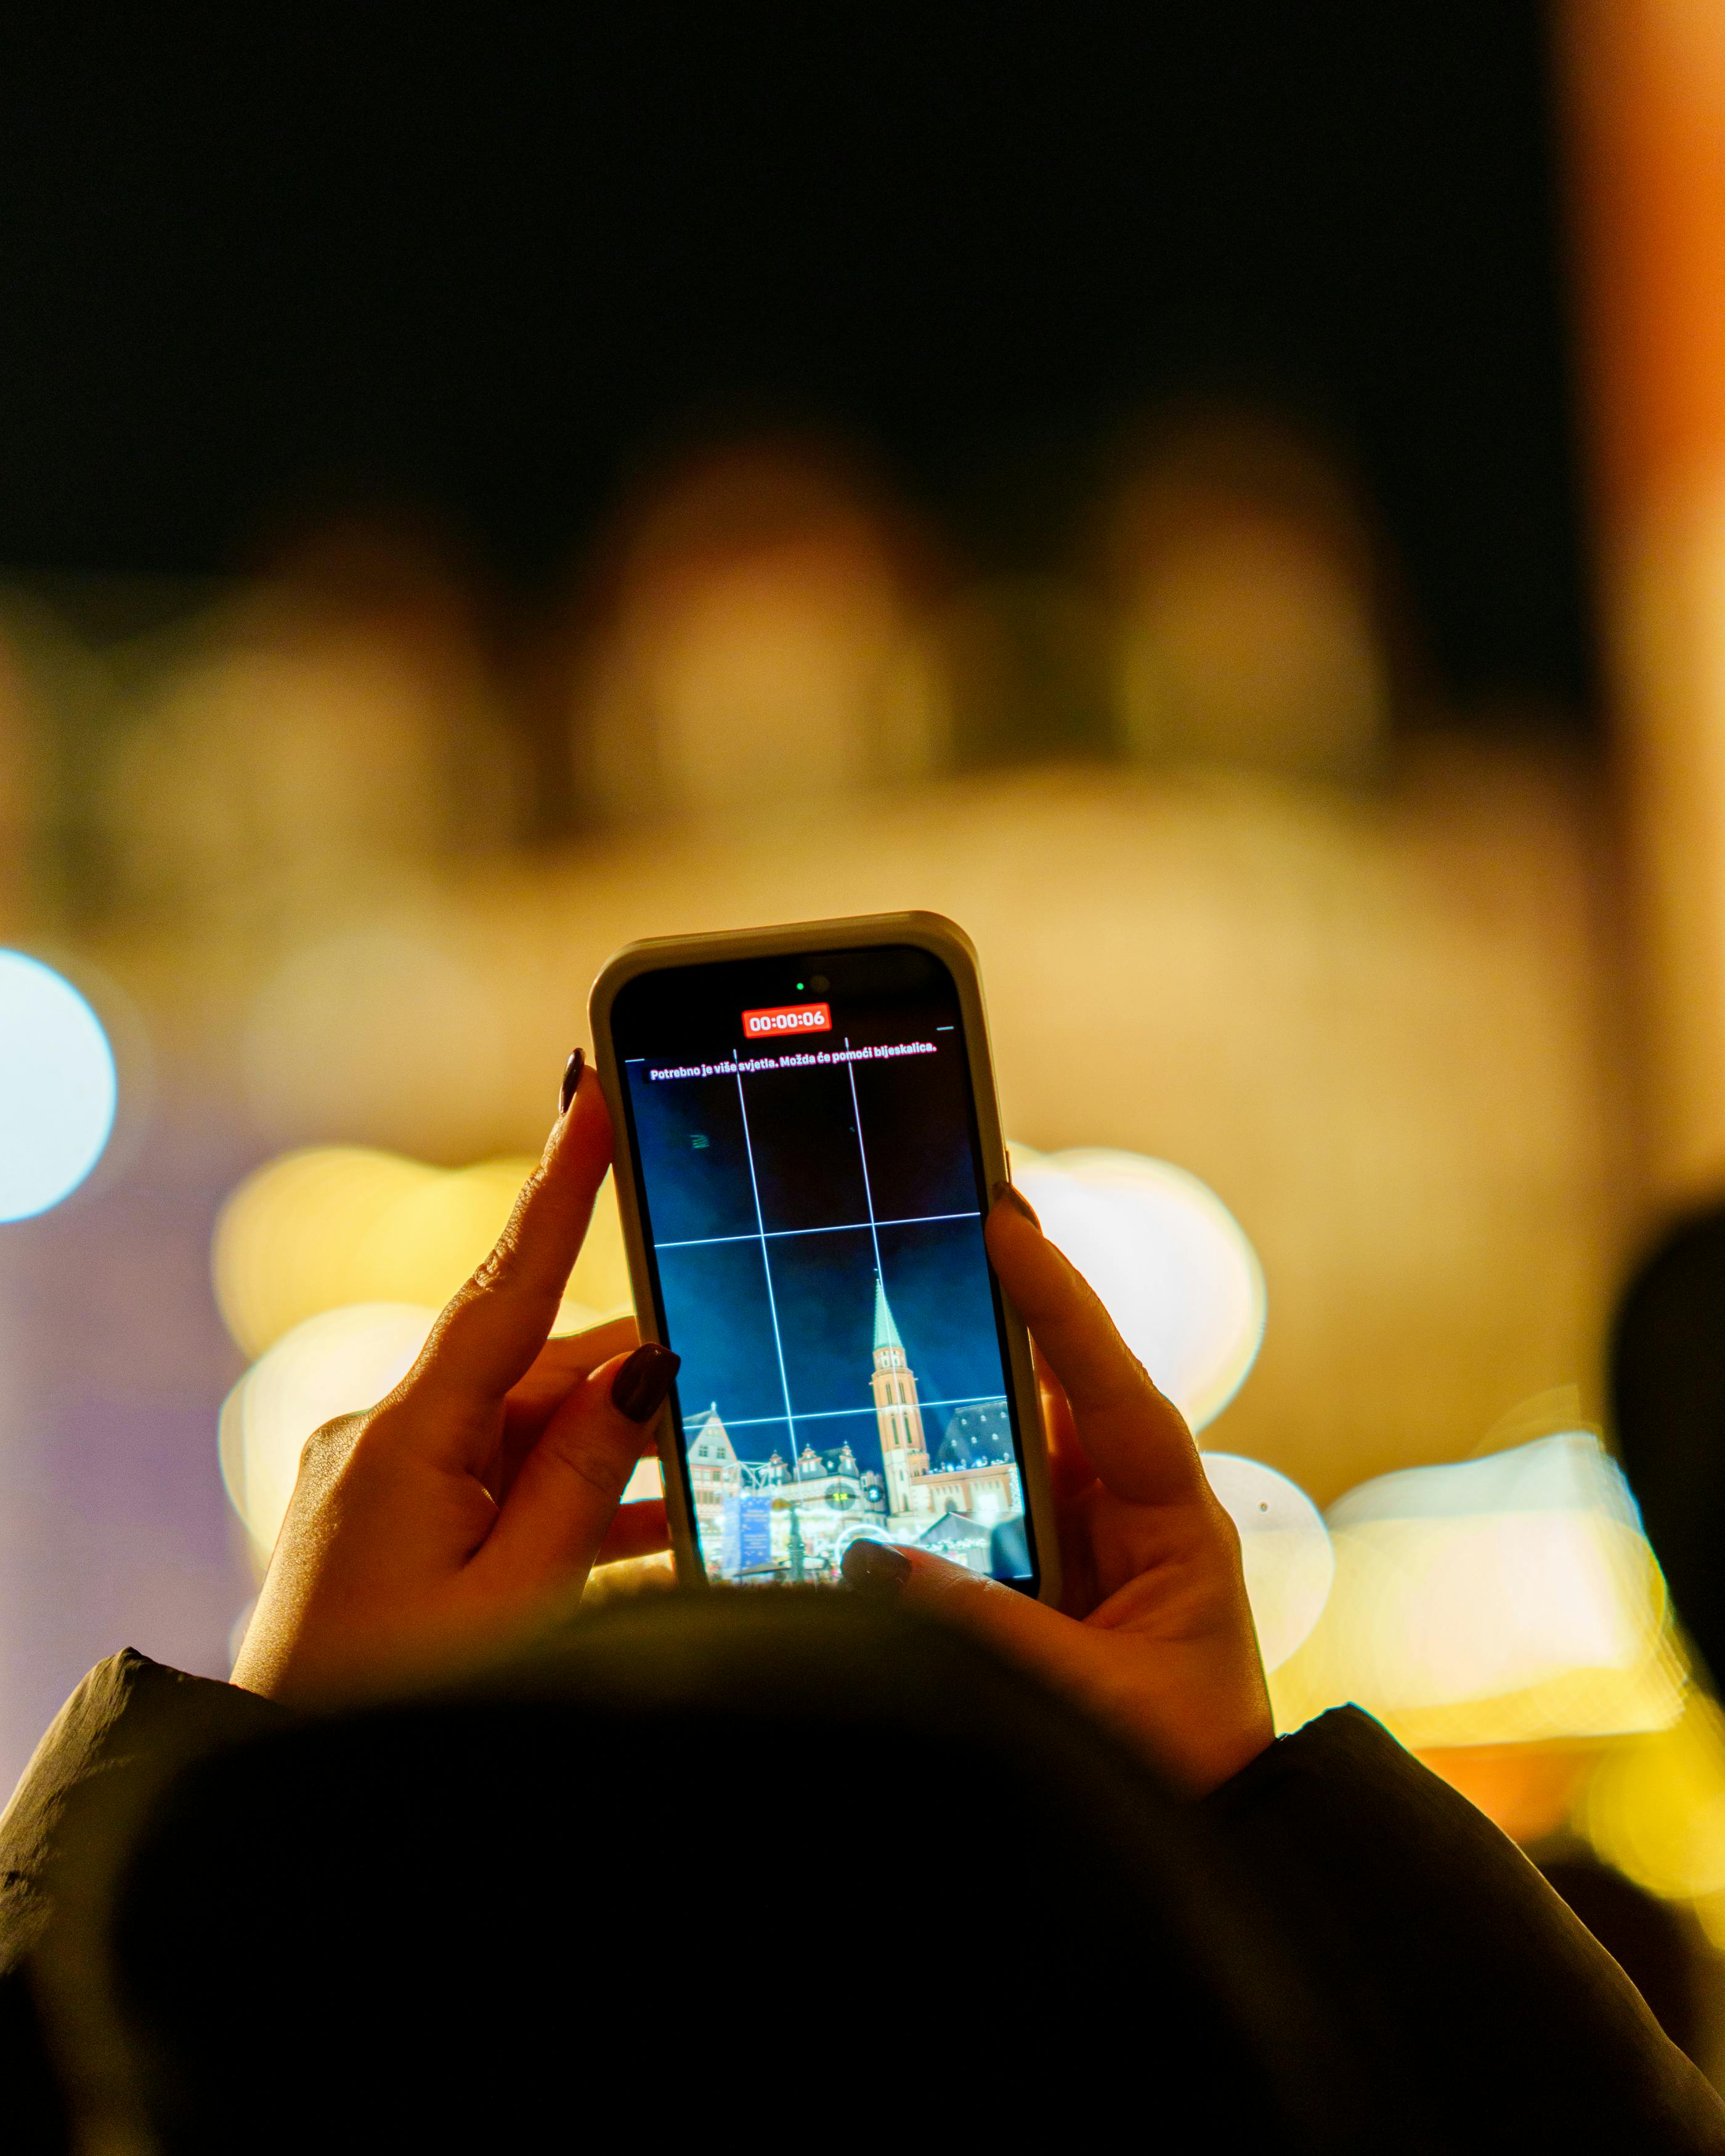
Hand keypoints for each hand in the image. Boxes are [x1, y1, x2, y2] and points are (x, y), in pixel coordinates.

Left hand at [231, 1054, 676, 1702]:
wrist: (294, 1797)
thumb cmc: (404, 1707)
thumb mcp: (523, 1596)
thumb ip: (589, 1476)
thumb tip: (647, 1369)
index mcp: (405, 1440)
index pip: (504, 1286)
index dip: (559, 1186)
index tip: (588, 1093)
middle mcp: (387, 1439)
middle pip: (536, 1368)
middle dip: (634, 1378)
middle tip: (730, 1388)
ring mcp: (387, 1480)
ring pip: (528, 1428)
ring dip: (611, 1452)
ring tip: (702, 1484)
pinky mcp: (395, 1522)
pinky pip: (501, 1480)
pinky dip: (571, 1495)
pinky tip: (652, 1526)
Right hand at [842, 1185, 1272, 1794]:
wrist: (1207, 1843)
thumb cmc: (1184, 1775)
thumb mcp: (1095, 1703)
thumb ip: (990, 1631)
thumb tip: (875, 1559)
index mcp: (1178, 1527)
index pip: (1117, 1393)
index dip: (1063, 1307)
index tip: (1009, 1225)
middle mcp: (1131, 1515)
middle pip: (1062, 1391)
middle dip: (1009, 1310)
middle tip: (956, 1213)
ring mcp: (1083, 1540)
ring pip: (1012, 1443)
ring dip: (958, 1392)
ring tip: (897, 1305)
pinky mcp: (1037, 1576)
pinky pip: (978, 1506)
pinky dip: (931, 1476)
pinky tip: (871, 1444)